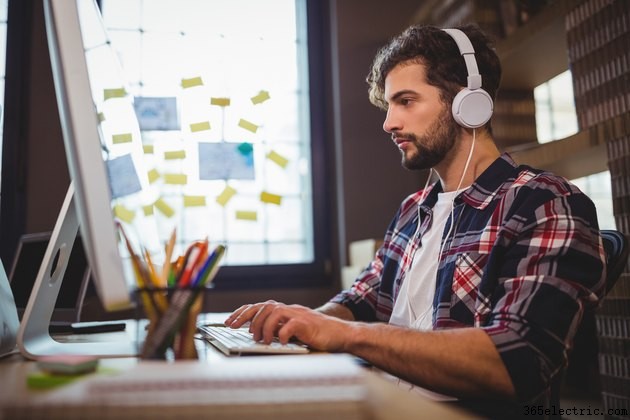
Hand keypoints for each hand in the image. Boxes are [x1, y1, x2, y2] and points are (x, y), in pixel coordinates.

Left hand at [225, 300, 350, 351]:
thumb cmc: (317, 335)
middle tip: (237, 329)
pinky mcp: (308, 324)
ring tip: (263, 340)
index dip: (242, 312)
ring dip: (264, 326)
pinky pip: (291, 325)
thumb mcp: (293, 331)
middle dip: (247, 317)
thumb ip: (278, 329)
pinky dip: (282, 334)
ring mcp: (299, 315)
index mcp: (285, 311)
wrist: (341, 334)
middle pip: (264, 306)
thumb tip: (256, 335)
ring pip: (275, 312)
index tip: (229, 322)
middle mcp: (290, 309)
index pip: (260, 306)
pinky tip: (280, 343)